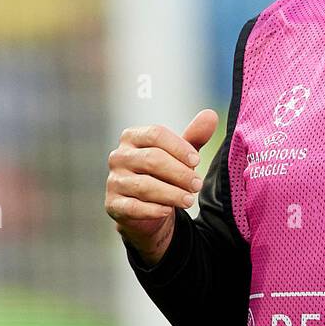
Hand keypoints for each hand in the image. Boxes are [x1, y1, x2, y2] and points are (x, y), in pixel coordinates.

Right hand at [105, 108, 218, 264]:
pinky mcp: (113, 204)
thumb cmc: (165, 174)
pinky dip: (153, 210)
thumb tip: (210, 115)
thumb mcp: (181, 155)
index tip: (197, 160)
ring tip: (189, 200)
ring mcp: (114, 181)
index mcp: (133, 137)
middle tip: (197, 185)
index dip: (179, 147)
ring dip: (171, 194)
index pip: (155, 134)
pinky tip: (168, 210)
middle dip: (179, 173)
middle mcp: (119, 156)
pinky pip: (133, 207)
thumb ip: (194, 136)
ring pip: (144, 185)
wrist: (148, 208)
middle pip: (152, 159)